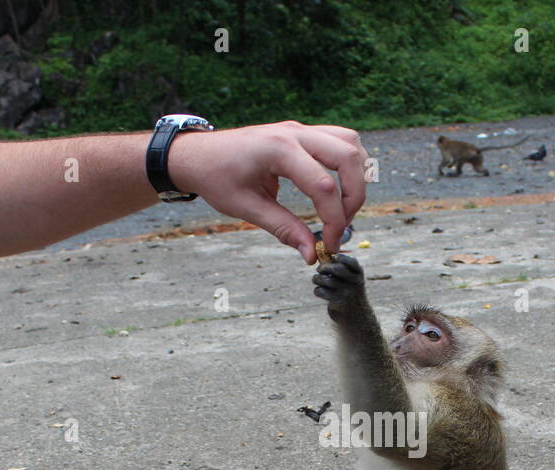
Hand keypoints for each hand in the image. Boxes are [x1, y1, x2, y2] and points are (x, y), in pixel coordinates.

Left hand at [168, 121, 366, 263]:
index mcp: (277, 150)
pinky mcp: (302, 133)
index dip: (333, 220)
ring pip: (350, 144)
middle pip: (348, 158)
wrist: (197, 154)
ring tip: (342, 208)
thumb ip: (283, 229)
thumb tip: (311, 254)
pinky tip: (337, 188)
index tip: (328, 245)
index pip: (323, 186)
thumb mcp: (246, 207)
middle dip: (353, 197)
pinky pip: (340, 140)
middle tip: (341, 226)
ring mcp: (300, 130)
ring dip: (356, 177)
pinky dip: (348, 164)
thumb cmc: (216, 177)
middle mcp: (294, 133)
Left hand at [311, 254, 365, 312]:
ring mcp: (347, 293)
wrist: (356, 316)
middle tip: (319, 269)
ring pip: (327, 280)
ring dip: (317, 278)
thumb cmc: (349, 292)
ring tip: (316, 279)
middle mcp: (355, 283)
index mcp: (359, 274)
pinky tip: (319, 290)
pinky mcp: (338, 303)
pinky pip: (322, 292)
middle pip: (337, 269)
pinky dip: (317, 290)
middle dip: (324, 267)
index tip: (335, 257)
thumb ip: (341, 268)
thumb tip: (322, 259)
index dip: (342, 257)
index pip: (353, 262)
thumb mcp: (351, 279)